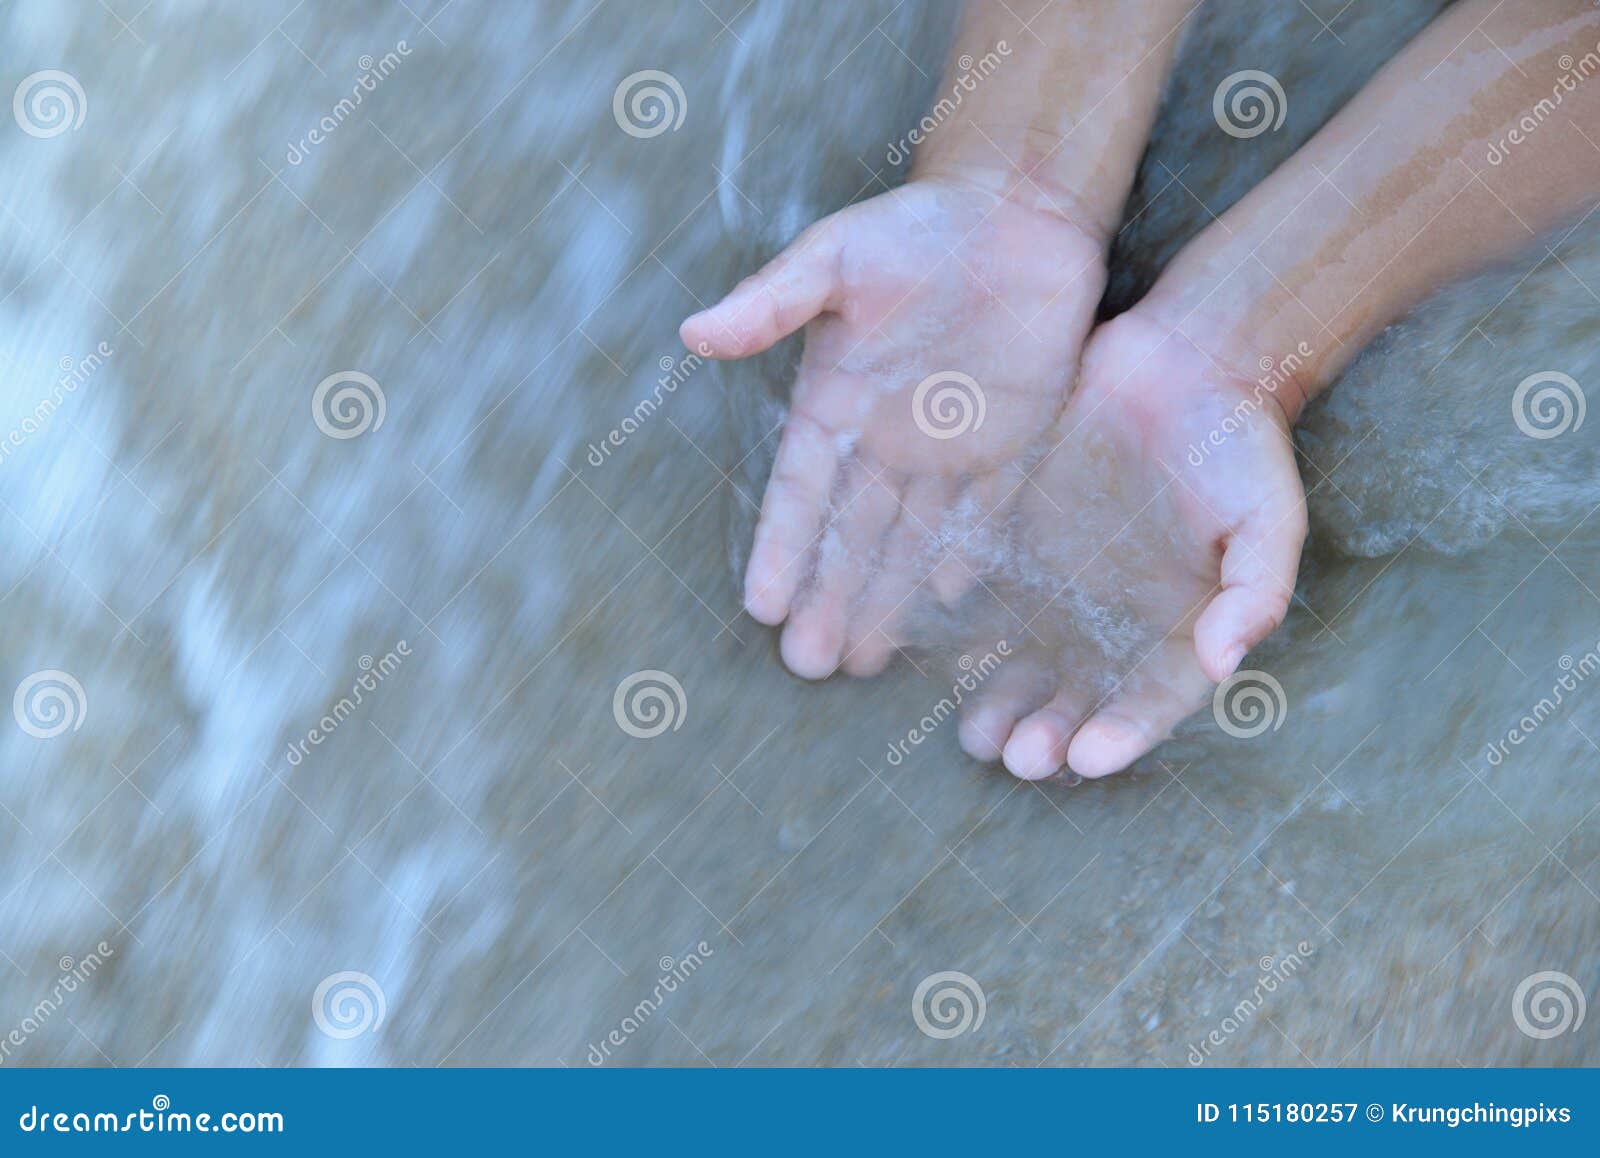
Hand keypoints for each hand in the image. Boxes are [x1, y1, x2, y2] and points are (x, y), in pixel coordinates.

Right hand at [681, 178, 1104, 678]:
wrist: (1017, 208)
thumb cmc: (919, 227)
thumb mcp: (837, 255)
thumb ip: (773, 302)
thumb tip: (692, 333)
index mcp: (837, 400)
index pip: (802, 491)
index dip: (783, 547)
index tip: (763, 606)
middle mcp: (887, 437)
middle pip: (853, 533)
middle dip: (832, 598)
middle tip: (812, 664)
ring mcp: (951, 446)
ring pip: (914, 537)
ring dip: (890, 597)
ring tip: (866, 661)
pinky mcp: (1014, 443)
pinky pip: (988, 513)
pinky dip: (970, 553)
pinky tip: (949, 601)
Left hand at [957, 310, 1308, 778]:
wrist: (1180, 366)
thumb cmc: (1238, 445)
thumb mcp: (1268, 513)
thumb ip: (1256, 589)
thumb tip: (1227, 662)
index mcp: (1179, 630)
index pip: (1150, 702)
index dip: (1122, 736)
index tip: (1089, 758)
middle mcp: (1115, 624)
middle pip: (1077, 700)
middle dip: (1046, 736)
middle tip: (1019, 753)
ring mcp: (1060, 589)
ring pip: (1022, 667)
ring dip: (997, 708)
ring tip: (977, 736)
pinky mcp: (1014, 546)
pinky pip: (984, 603)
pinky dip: (965, 636)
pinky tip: (946, 657)